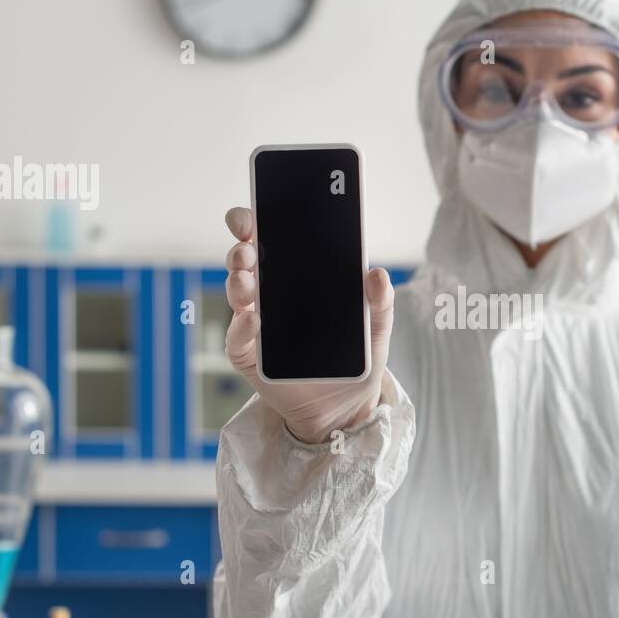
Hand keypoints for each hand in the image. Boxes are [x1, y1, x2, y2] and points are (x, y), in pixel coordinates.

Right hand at [222, 207, 394, 443]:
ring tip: (247, 280)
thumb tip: (376, 274)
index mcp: (296, 278)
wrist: (347, 404)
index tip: (251, 213)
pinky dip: (241, 328)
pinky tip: (252, 320)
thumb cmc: (357, 356)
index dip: (255, 225)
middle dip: (241, 249)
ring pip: (238, 295)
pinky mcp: (250, 356)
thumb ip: (380, 301)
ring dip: (238, 283)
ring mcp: (256, 324)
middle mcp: (270, 295)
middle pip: (246, 263)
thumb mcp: (377, 327)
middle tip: (246, 246)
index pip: (270, 242)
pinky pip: (238, 339)